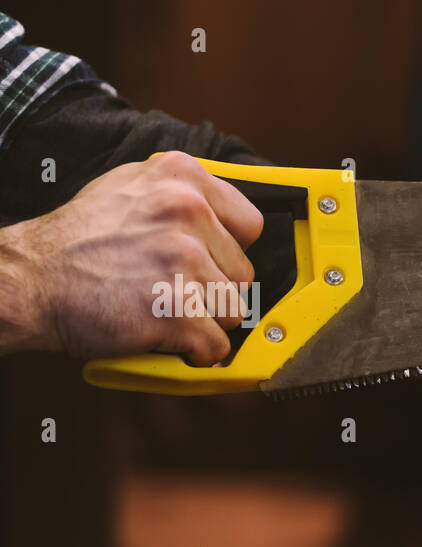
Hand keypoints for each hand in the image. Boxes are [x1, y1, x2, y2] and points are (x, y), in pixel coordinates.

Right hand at [0, 151, 262, 363]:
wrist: (31, 280)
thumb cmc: (77, 241)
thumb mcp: (129, 189)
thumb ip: (181, 196)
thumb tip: (227, 221)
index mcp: (181, 176)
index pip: (250, 224)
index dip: (228, 251)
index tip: (208, 263)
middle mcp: (187, 210)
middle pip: (243, 273)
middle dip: (213, 290)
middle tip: (170, 289)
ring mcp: (183, 259)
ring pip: (233, 310)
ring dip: (203, 321)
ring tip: (162, 309)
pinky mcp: (176, 307)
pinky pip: (216, 346)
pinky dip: (195, 353)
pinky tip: (166, 338)